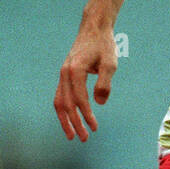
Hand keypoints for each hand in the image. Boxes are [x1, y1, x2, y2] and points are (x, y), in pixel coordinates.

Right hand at [54, 23, 117, 141]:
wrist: (93, 29)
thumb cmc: (104, 45)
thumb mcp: (110, 63)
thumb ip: (105, 83)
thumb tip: (99, 103)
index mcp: (75, 70)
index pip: (79, 99)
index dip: (86, 115)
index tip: (95, 128)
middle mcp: (65, 73)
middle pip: (66, 104)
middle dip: (74, 123)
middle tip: (84, 139)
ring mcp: (62, 74)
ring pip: (59, 102)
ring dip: (65, 120)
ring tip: (73, 135)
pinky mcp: (64, 75)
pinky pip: (60, 96)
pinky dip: (64, 110)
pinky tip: (71, 120)